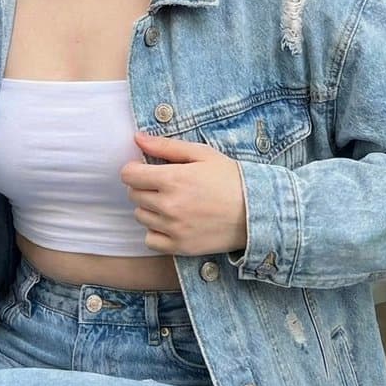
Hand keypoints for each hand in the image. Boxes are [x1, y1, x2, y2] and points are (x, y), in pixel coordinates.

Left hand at [120, 131, 247, 255]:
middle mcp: (169, 205)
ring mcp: (173, 228)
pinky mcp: (180, 247)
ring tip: (172, 203)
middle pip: (133, 195)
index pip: (128, 175)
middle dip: (143, 187)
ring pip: (140, 216)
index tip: (144, 169)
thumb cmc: (230, 178)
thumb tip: (137, 138)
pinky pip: (150, 240)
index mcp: (172, 179)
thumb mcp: (202, 154)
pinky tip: (172, 223)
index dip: (134, 169)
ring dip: (150, 208)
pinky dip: (156, 232)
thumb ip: (166, 146)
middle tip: (164, 185)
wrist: (256, 211)